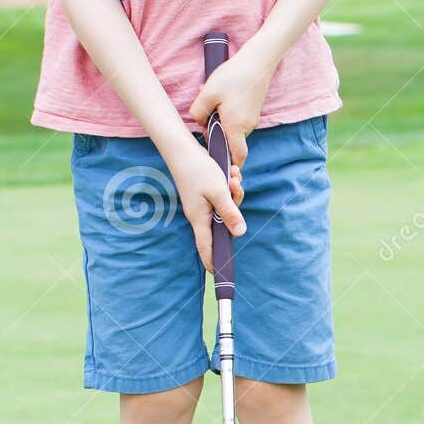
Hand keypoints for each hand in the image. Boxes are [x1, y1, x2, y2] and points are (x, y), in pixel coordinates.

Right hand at [167, 140, 245, 271]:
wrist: (183, 149)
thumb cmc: (198, 170)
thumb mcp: (218, 192)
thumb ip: (230, 213)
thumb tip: (240, 233)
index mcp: (200, 219)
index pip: (207, 247)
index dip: (213, 262)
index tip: (221, 275)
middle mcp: (201, 215)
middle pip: (225, 225)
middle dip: (236, 210)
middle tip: (235, 186)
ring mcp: (203, 206)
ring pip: (227, 209)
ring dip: (235, 193)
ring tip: (233, 175)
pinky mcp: (206, 196)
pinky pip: (224, 198)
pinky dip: (230, 187)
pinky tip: (231, 172)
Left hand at [189, 50, 274, 171]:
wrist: (257, 62)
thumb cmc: (233, 77)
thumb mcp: (208, 93)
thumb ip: (198, 113)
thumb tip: (199, 123)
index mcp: (236, 126)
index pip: (237, 156)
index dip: (230, 165)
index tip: (220, 166)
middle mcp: (247, 126)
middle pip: (231, 141)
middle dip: (217, 133)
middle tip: (205, 116)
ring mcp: (252, 118)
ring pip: (233, 128)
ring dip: (221, 120)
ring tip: (212, 100)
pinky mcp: (253, 110)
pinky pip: (238, 118)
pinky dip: (227, 113)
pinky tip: (220, 96)